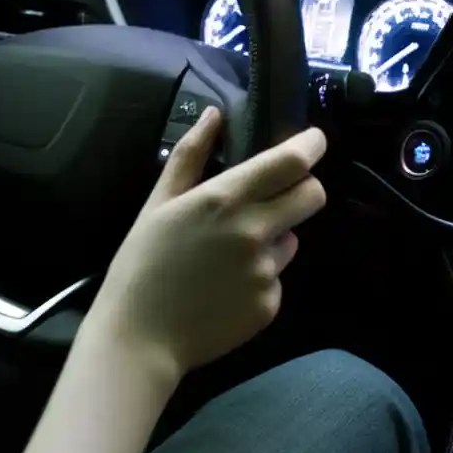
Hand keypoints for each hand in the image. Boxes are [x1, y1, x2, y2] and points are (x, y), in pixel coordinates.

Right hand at [91, 108, 326, 378]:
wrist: (139, 339)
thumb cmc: (141, 264)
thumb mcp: (158, 203)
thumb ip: (190, 154)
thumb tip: (214, 113)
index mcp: (225, 199)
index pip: (291, 162)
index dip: (312, 146)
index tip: (314, 140)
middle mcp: (254, 231)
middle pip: (312, 195)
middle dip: (303, 188)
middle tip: (276, 196)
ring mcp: (266, 271)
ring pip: (292, 239)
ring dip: (273, 238)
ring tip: (228, 256)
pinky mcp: (270, 304)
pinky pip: (277, 278)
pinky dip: (259, 277)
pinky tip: (225, 288)